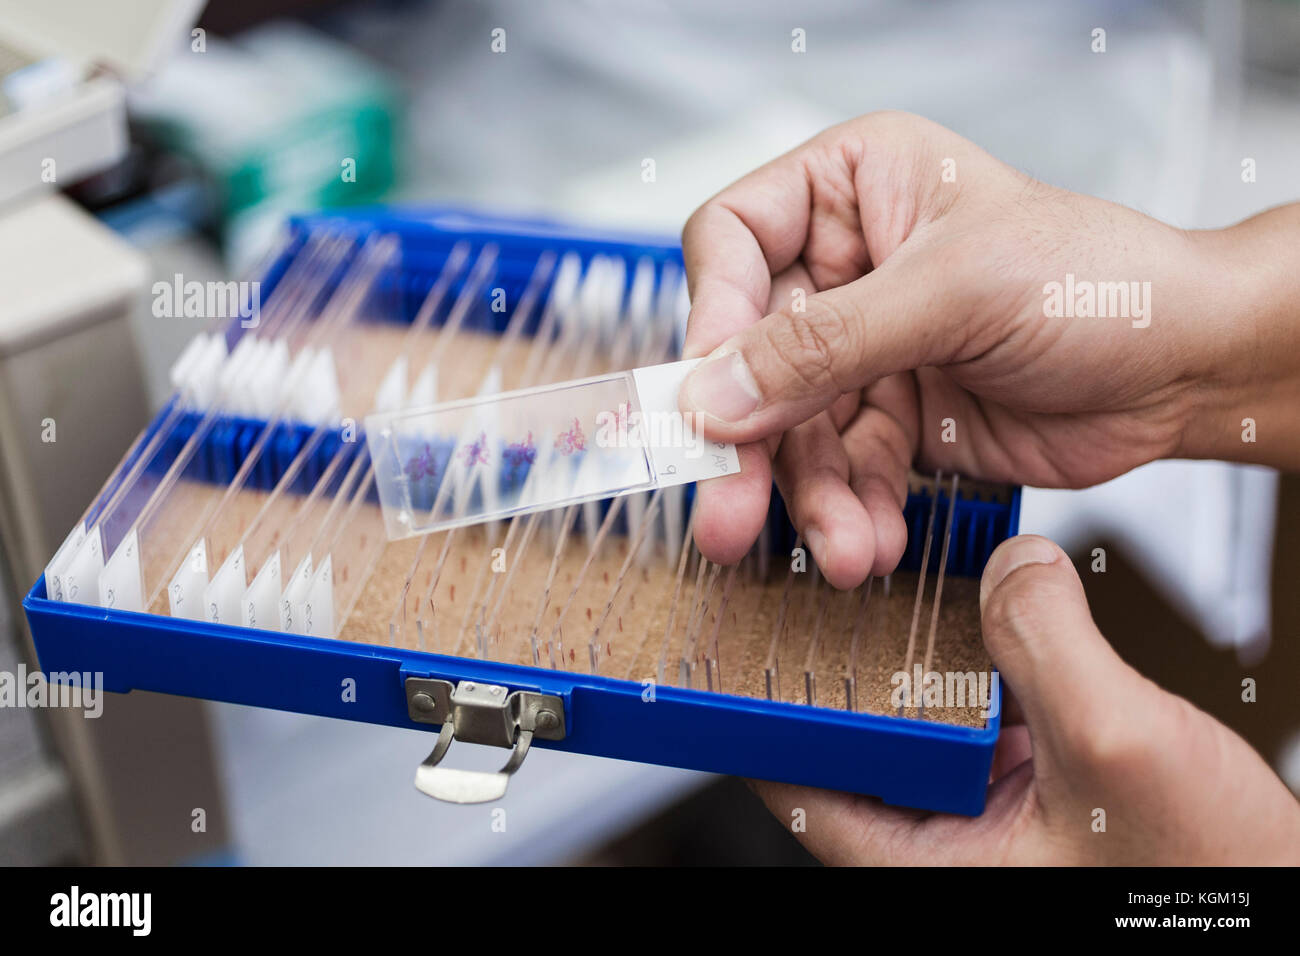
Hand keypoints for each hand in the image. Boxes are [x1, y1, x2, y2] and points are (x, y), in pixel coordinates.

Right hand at [677, 111, 1299, 586]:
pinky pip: (843, 472)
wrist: (1184, 371)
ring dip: (810, 498)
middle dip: (748, 444)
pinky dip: (852, 513)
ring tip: (840, 549)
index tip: (705, 398)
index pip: (733, 241)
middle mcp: (848, 266)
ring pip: (794, 431)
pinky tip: (871, 541)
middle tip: (727, 514)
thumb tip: (713, 392)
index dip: (710, 319)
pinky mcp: (893, 417)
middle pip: (749, 356)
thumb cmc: (1101, 282)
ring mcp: (867, 347)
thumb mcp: (954, 292)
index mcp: (853, 187)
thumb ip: (825, 344)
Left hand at [752, 535, 1299, 864]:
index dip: (759, 702)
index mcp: (921, 861)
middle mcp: (940, 839)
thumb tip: (1008, 565)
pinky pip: (978, 710)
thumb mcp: (1117, 750)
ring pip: (918, 716)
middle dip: (842, 655)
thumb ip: (1047, 645)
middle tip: (822, 571)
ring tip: (893, 571)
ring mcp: (984, 811)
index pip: (798, 776)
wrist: (1286, 898)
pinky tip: (983, 603)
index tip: (739, 627)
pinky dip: (978, 658)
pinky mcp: (1027, 783)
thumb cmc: (1213, 882)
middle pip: (853, 735)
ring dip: (915, 649)